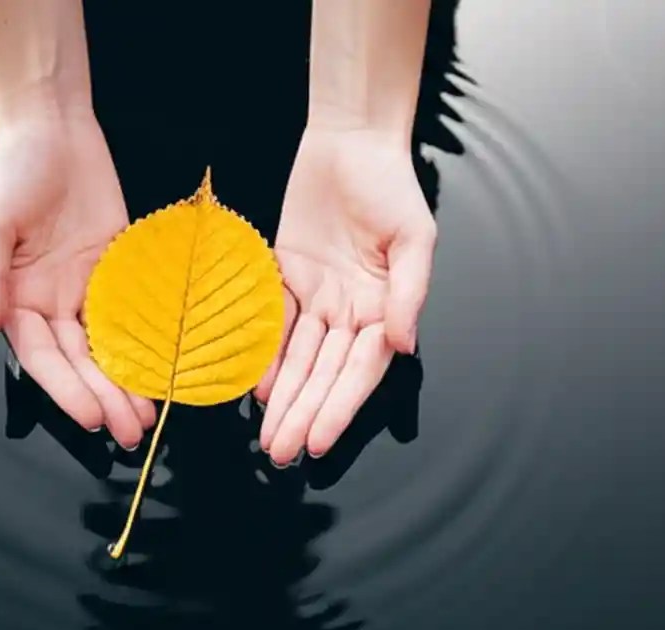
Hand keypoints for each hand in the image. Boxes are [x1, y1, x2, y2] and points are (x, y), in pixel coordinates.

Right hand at [0, 113, 154, 448]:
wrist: (54, 127)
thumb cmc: (13, 170)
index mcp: (15, 299)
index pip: (43, 358)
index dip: (65, 390)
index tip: (90, 417)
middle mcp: (51, 303)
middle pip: (78, 363)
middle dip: (102, 398)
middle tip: (130, 431)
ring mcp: (85, 289)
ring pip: (107, 348)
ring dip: (125, 383)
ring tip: (147, 415)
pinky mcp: (116, 271)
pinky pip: (132, 315)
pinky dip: (145, 344)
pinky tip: (164, 368)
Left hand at [256, 127, 436, 464]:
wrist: (351, 140)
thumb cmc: (391, 185)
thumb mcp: (414, 237)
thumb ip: (408, 293)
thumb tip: (402, 345)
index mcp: (385, 310)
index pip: (359, 371)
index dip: (338, 407)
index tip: (317, 439)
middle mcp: (351, 312)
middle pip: (323, 375)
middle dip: (303, 415)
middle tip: (280, 453)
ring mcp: (318, 298)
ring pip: (297, 359)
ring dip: (282, 398)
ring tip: (266, 436)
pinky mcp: (287, 277)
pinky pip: (272, 323)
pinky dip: (261, 354)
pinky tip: (250, 385)